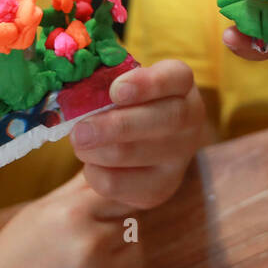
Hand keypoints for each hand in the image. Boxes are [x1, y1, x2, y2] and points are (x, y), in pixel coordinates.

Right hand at [0, 174, 138, 267]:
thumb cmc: (18, 247)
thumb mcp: (44, 208)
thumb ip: (79, 186)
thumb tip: (103, 152)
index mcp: (73, 213)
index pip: (120, 190)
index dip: (111, 197)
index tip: (99, 204)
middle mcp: (89, 242)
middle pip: (131, 219)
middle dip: (114, 223)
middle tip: (85, 233)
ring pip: (135, 248)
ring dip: (120, 250)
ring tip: (85, 254)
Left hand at [70, 59, 203, 209]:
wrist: (145, 144)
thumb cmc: (129, 104)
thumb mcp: (124, 84)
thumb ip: (107, 83)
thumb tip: (77, 93)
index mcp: (181, 84)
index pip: (176, 77)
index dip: (147, 84)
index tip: (116, 90)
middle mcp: (190, 119)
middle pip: (160, 121)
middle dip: (113, 126)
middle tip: (79, 131)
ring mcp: (179, 158)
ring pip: (130, 154)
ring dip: (94, 149)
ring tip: (79, 141)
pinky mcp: (160, 189)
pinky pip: (116, 183)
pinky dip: (93, 171)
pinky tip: (93, 161)